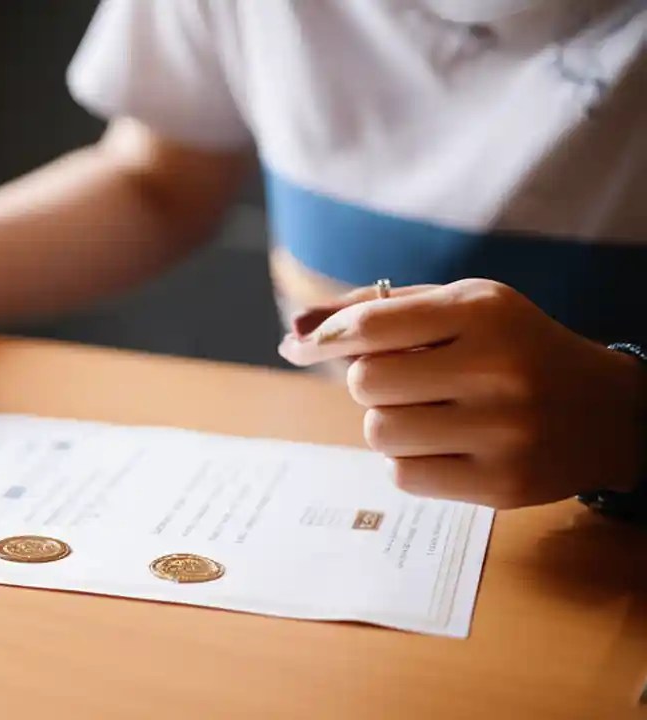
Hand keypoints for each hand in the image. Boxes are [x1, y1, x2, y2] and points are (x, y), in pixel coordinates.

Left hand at [278, 279, 644, 508]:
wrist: (606, 411)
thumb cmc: (510, 348)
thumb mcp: (458, 308)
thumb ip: (374, 312)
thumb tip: (292, 335)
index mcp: (482, 312)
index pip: (370, 326)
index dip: (324, 337)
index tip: (303, 345)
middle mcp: (497, 369)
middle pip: (365, 384)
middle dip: (371, 383)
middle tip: (410, 381)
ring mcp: (503, 432)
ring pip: (379, 433)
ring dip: (390, 424)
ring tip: (434, 413)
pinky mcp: (501, 486)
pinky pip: (403, 476)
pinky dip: (410, 462)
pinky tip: (450, 445)